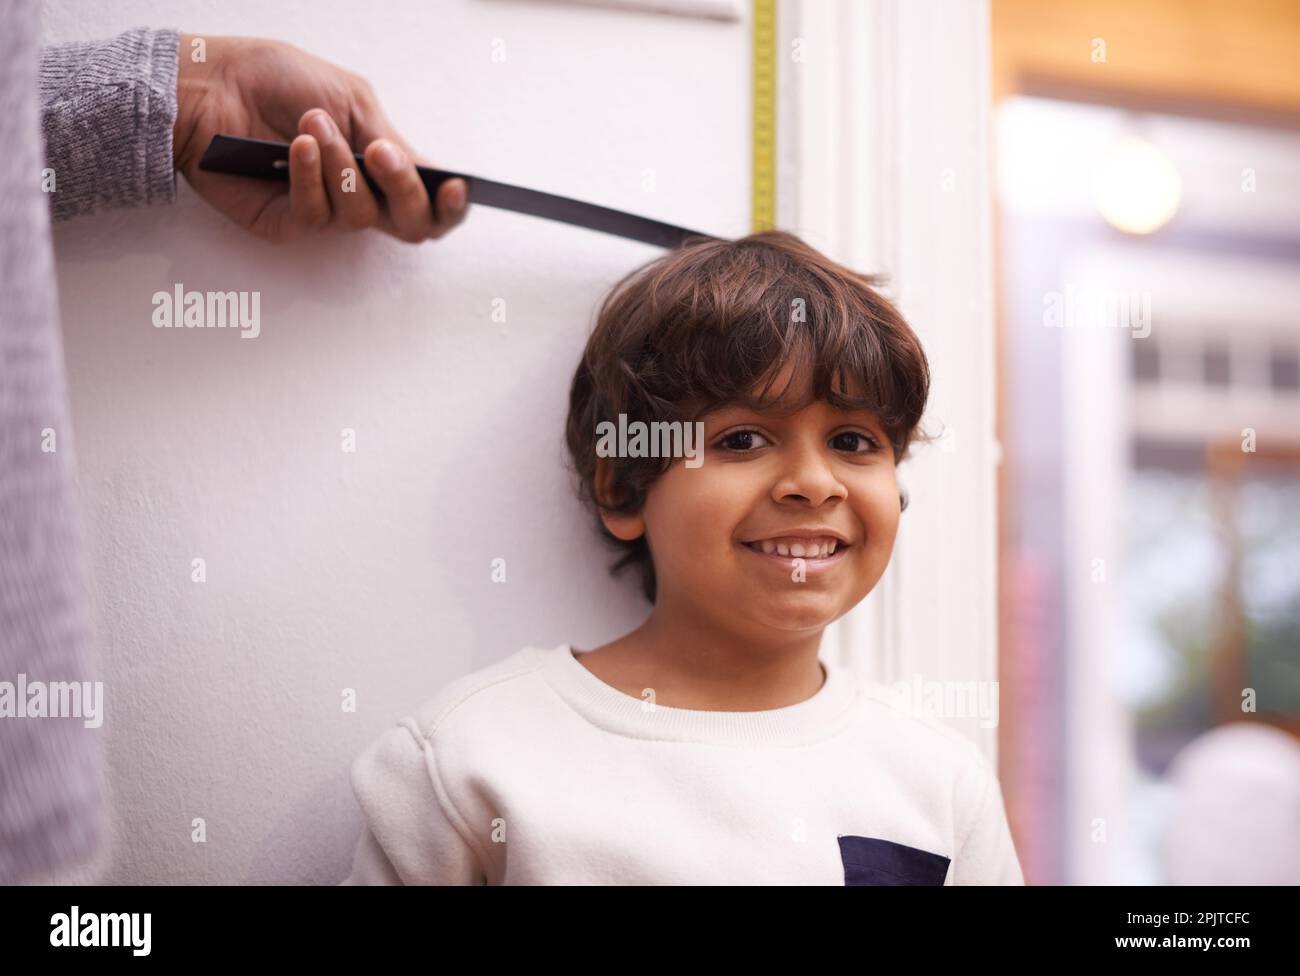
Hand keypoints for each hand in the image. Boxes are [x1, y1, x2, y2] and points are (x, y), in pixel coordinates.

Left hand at [172, 33, 467, 243]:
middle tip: (381, 156)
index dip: (450, 206)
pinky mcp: (288, 224)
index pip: (430, 202)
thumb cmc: (275, 82)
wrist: (210, 85)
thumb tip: (428, 174)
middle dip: (404, 191)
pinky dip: (309, 177)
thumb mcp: (351, 99)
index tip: (455, 187)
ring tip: (313, 127)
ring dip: (342, 168)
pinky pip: (316, 215)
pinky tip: (295, 148)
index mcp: (381, 165)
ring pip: (362, 217)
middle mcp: (359, 194)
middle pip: (410, 225)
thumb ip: (391, 140)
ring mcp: (325, 212)